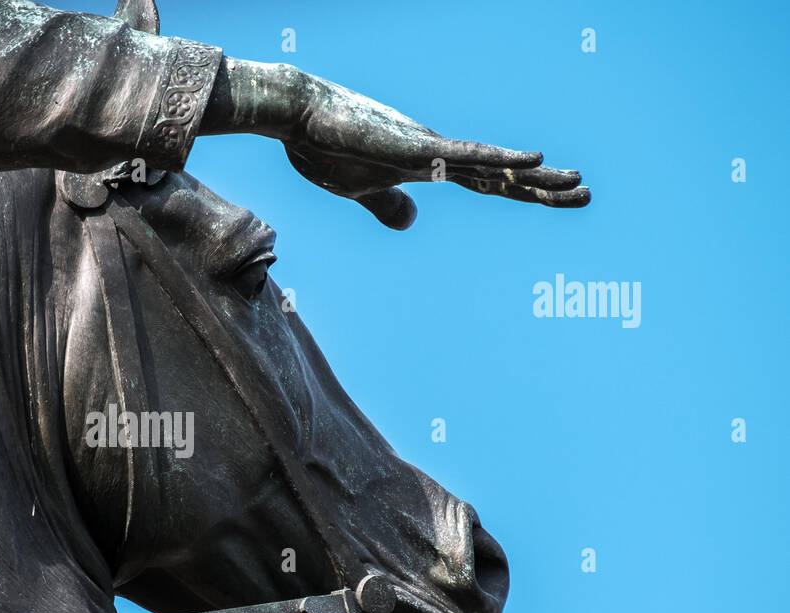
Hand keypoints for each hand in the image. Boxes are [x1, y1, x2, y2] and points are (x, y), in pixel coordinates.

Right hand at [204, 59, 589, 229]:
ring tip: (577, 183)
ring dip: (537, 176)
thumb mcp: (358, 192)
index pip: (487, 181)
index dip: (523, 191)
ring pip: (493, 163)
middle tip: (586, 193)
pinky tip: (534, 158)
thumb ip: (386, 206)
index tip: (558, 198)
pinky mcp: (415, 145)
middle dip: (543, 188)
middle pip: (501, 173)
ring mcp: (430, 147)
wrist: (299, 116)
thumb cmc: (324, 149)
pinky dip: (502, 158)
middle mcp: (439, 152)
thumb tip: (411, 223)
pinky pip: (467, 154)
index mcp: (428, 166)